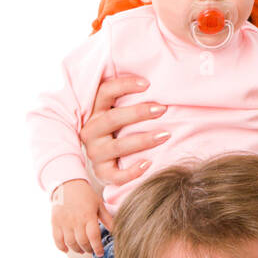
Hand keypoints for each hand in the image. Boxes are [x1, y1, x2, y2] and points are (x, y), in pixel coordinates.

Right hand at [50, 179, 105, 256]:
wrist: (67, 184)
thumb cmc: (86, 195)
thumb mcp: (99, 205)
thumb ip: (107, 219)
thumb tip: (116, 231)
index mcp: (88, 216)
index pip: (93, 237)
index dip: (97, 248)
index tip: (100, 253)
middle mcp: (76, 221)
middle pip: (82, 242)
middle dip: (89, 250)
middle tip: (92, 250)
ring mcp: (64, 222)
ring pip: (70, 243)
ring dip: (77, 249)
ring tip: (82, 249)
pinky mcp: (55, 223)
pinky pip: (57, 239)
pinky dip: (61, 247)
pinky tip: (67, 249)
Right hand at [80, 74, 168, 188]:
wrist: (106, 164)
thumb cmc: (119, 132)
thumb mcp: (118, 113)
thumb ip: (128, 100)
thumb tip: (155, 81)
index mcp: (95, 112)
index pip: (105, 92)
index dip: (124, 85)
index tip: (147, 84)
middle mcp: (91, 132)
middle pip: (113, 119)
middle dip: (138, 112)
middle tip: (162, 109)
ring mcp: (96, 153)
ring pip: (118, 146)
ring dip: (143, 139)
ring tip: (165, 135)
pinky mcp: (102, 173)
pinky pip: (116, 175)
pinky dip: (132, 171)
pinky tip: (149, 164)